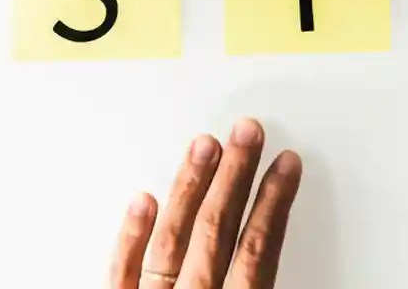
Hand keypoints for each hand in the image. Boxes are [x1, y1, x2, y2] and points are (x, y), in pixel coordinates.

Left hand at [109, 119, 302, 288]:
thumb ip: (260, 285)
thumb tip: (276, 246)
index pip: (257, 249)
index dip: (274, 202)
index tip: (285, 166)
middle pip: (216, 229)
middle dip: (235, 174)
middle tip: (247, 134)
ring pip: (173, 237)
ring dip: (190, 186)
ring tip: (204, 145)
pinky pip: (122, 270)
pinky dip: (133, 234)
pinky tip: (144, 199)